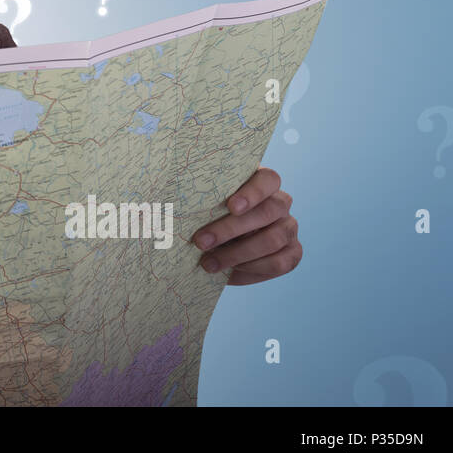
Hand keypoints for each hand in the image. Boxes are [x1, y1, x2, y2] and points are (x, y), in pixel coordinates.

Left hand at [190, 166, 299, 285]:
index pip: (268, 180)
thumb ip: (196, 197)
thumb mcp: (201, 202)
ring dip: (238, 254)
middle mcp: (280, 202)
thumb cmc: (206, 214)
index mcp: (262, 182)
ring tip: (207, 263)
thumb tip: (159, 203)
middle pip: (268, 211)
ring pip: (274, 239)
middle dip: (231, 229)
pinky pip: (280, 263)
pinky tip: (229, 272)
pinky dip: (253, 269)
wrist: (217, 243)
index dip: (252, 192)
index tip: (230, 206)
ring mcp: (289, 227)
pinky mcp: (292, 252)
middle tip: (200, 241)